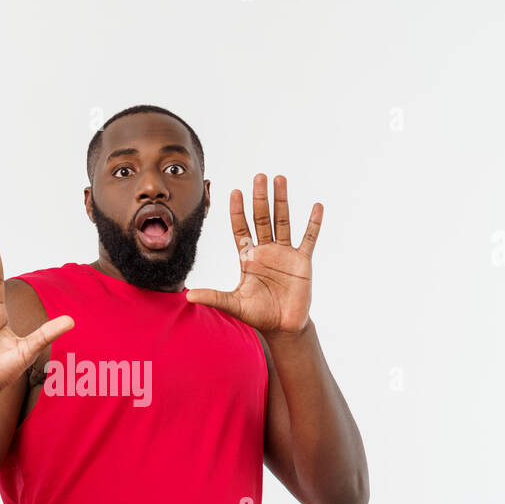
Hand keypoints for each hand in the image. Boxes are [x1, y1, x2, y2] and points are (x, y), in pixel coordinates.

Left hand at [185, 173, 322, 335]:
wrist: (282, 327)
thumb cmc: (258, 314)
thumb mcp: (234, 304)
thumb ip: (213, 297)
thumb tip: (188, 296)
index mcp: (248, 257)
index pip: (241, 228)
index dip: (237, 211)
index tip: (234, 192)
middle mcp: (266, 250)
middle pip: (262, 219)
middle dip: (260, 198)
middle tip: (258, 177)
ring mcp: (285, 254)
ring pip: (283, 222)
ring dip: (282, 201)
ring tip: (280, 179)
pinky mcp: (302, 261)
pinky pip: (309, 238)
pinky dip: (313, 223)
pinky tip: (316, 206)